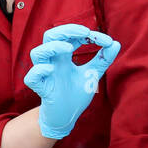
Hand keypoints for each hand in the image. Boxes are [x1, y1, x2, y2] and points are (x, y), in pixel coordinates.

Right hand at [23, 23, 119, 138]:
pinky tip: (52, 69)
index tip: (106, 40)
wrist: (67, 116)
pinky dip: (39, 70)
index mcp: (64, 57)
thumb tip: (116, 43)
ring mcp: (45, 74)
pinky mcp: (41, 89)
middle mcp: (53, 62)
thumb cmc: (76, 94)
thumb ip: (102, 60)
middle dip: (66, 30)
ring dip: (52, 47)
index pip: (69, 36)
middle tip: (85, 32)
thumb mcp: (92, 75)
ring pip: (37, 53)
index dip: (85, 33)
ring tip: (68, 48)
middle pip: (50, 36)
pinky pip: (31, 77)